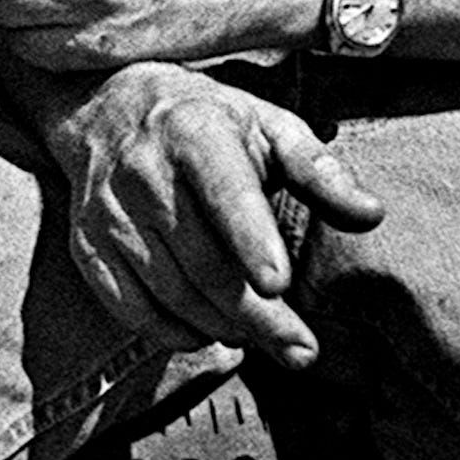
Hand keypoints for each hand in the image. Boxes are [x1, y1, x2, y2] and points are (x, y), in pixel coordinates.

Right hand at [39, 64, 384, 367]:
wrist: (106, 109)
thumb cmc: (208, 124)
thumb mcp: (268, 127)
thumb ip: (320, 170)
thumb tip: (371, 214)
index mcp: (196, 132)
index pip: (224, 191)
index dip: (250, 238)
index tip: (279, 284)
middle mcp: (144, 173)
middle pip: (204, 262)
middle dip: (258, 314)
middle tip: (301, 350)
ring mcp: (110, 214)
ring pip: (171, 291)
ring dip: (221, 326)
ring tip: (261, 337)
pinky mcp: (88, 246)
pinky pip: (130, 308)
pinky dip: (172, 332)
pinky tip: (207, 332)